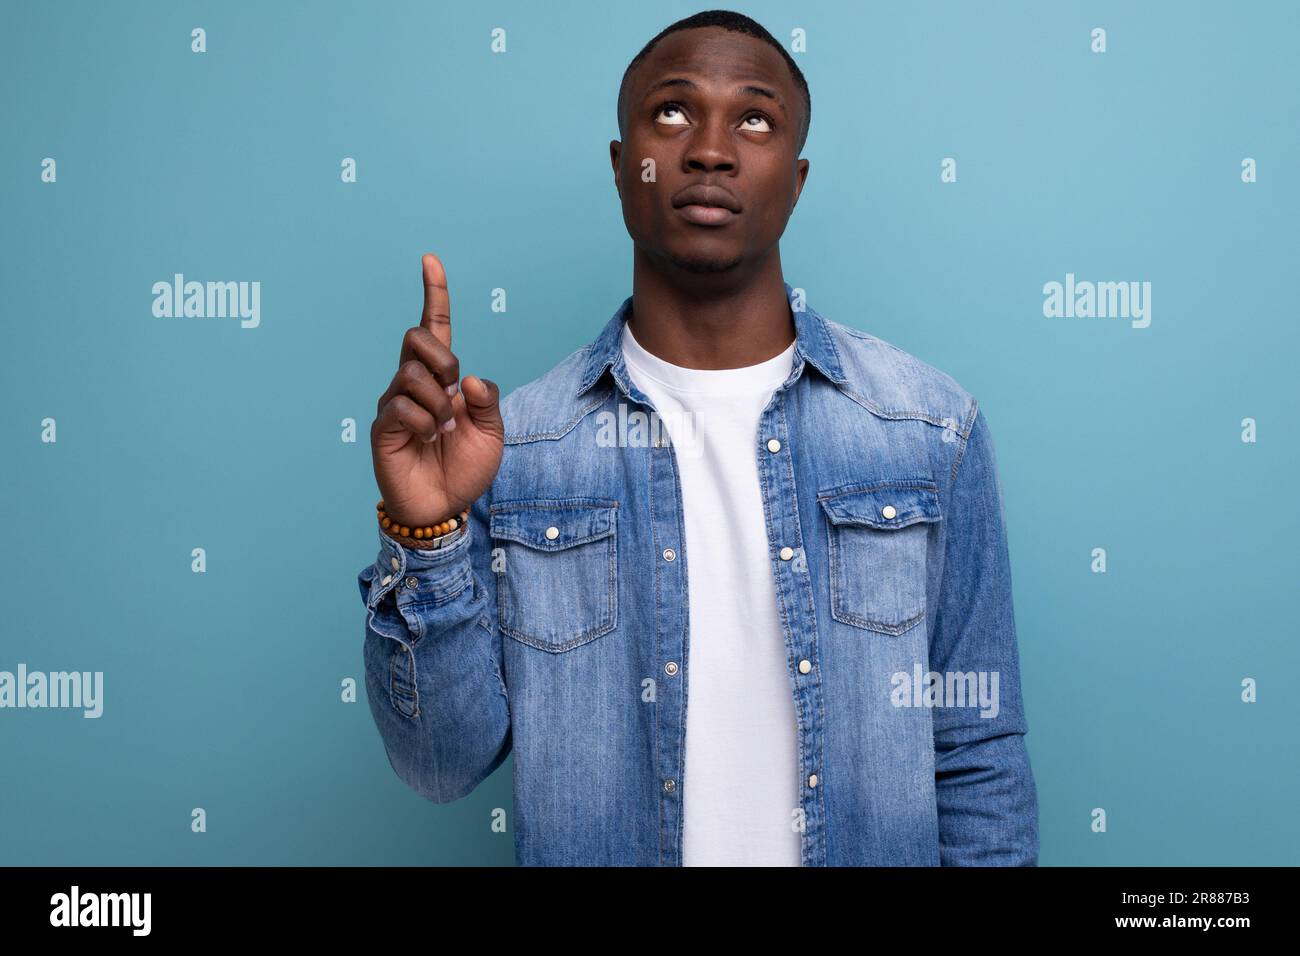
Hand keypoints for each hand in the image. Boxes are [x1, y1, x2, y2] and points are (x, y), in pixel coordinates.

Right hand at [371, 253, 503, 528]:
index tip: (430, 259)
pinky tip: (428, 441)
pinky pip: (402, 406)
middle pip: (416, 337)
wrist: (445, 507)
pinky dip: (424, 423)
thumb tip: (468, 377)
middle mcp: (414, 383)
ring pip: (411, 374)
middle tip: (454, 394)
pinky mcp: (384, 426)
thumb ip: (488, 400)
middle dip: (441, 358)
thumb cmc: (465, 468)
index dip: (434, 293)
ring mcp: (395, 402)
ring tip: (443, 431)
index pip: (435, 328)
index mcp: (443, 379)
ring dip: (437, 404)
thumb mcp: (493, 432)